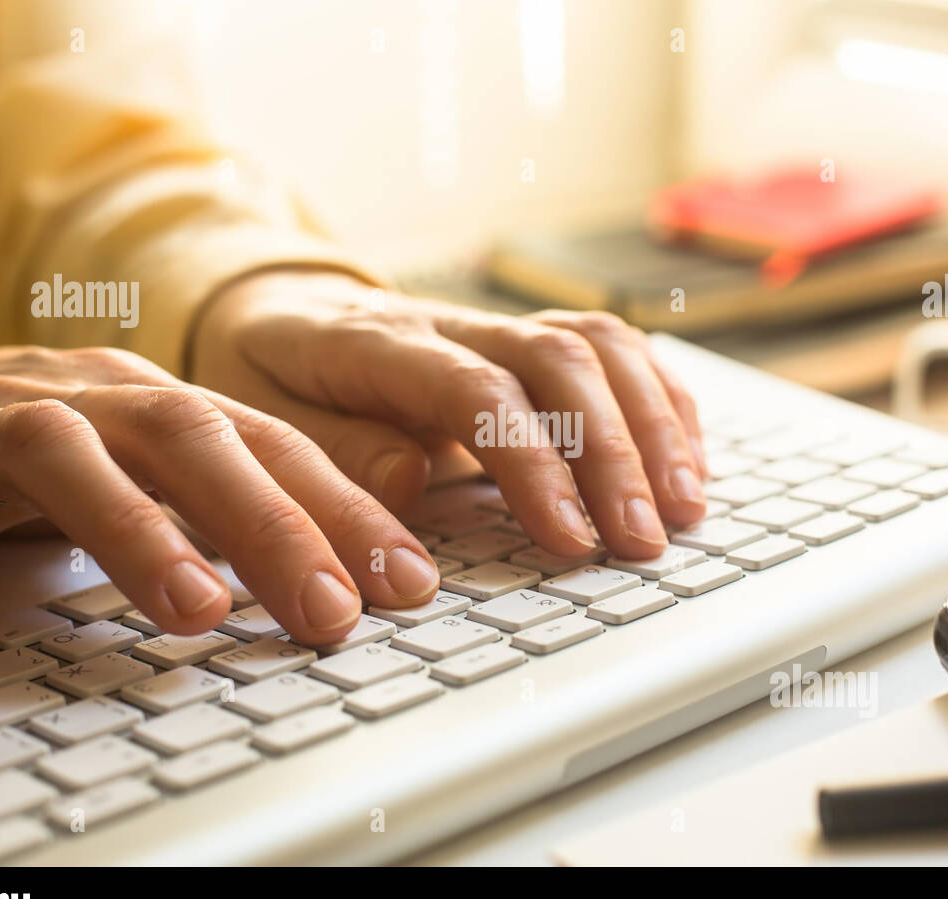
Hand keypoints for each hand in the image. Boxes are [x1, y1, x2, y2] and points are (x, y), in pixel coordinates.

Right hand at [0, 345, 440, 654]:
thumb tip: (346, 571)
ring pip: (62, 459)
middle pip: (189, 440)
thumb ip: (224, 499)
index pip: (269, 446)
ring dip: (134, 533)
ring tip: (196, 611)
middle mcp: (82, 402)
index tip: (410, 582)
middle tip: (333, 612)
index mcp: (151, 401)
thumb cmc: (30, 445)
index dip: (345, 509)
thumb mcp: (140, 456)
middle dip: (271, 524)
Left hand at [191, 271, 707, 559]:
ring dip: (652, 427)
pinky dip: (658, 403)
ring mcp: (497, 326)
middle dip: (614, 453)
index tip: (571, 539)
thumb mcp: (265, 421)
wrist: (279, 309)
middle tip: (642, 541)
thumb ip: (334, 452)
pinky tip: (681, 462)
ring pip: (599, 347)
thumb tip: (417, 478)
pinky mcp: (528, 341)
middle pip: (559, 361)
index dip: (534, 463)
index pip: (477, 391)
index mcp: (379, 344)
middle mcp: (453, 325)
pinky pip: (613, 351)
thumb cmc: (273, 375)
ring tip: (682, 510)